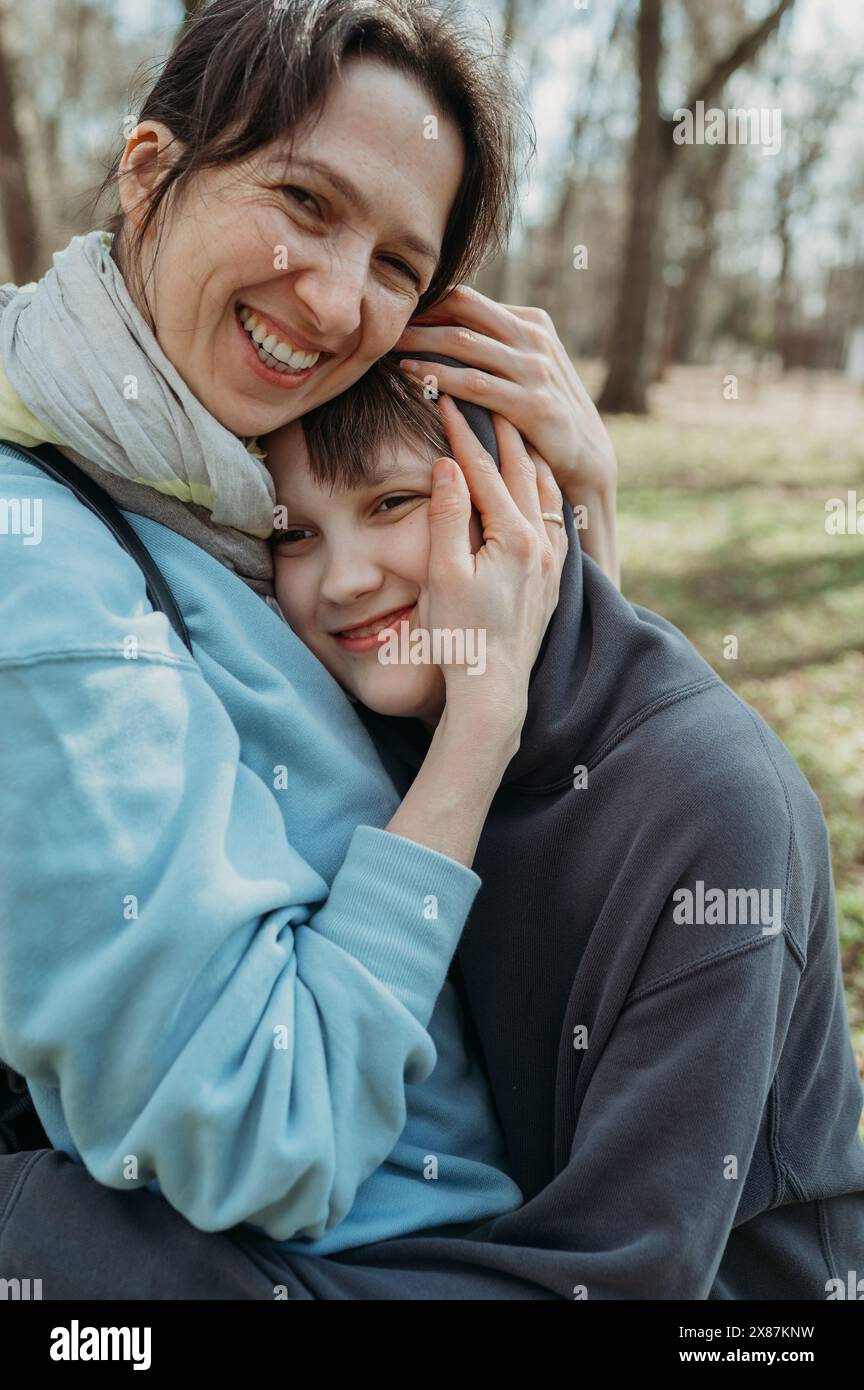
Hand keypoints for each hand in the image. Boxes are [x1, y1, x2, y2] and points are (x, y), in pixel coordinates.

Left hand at [395, 284, 618, 586]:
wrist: (587, 457)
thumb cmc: (545, 412)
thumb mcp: (527, 368)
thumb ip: (496, 346)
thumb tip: (444, 329)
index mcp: (531, 321)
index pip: (467, 299)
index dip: (426, 304)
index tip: (393, 314)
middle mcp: (534, 338)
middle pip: (463, 309)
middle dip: (418, 315)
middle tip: (382, 324)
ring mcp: (535, 368)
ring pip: (463, 343)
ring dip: (419, 342)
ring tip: (386, 348)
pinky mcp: (531, 403)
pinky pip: (474, 383)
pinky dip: (438, 375)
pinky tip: (411, 376)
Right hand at [425, 394, 567, 746]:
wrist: (493, 688)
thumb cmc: (460, 636)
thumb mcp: (443, 574)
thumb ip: (448, 516)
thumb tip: (449, 465)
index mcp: (513, 537)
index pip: (484, 470)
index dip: (462, 433)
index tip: (444, 399)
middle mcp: (541, 543)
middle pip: (522, 471)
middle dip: (502, 431)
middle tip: (486, 395)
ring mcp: (551, 561)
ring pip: (545, 492)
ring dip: (528, 456)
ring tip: (516, 428)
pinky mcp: (552, 578)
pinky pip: (553, 519)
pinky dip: (543, 490)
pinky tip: (537, 486)